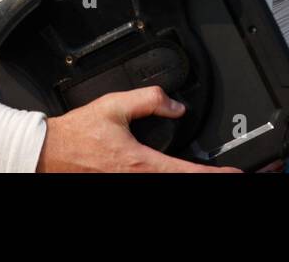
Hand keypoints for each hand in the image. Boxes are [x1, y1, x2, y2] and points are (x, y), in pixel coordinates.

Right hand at [35, 86, 242, 172]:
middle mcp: (140, 181)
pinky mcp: (125, 186)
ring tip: (213, 174)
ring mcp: (131, 187)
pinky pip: (156, 186)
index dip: (217, 175)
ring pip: (172, 188)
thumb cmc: (78, 134)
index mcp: (142, 163)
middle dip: (211, 180)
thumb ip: (148, 100)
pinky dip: (175, 180)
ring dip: (194, 180)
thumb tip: (175, 104)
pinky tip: (184, 173)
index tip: (237, 173)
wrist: (51, 153)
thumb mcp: (114, 106)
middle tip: (236, 174)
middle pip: (185, 184)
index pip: (189, 173)